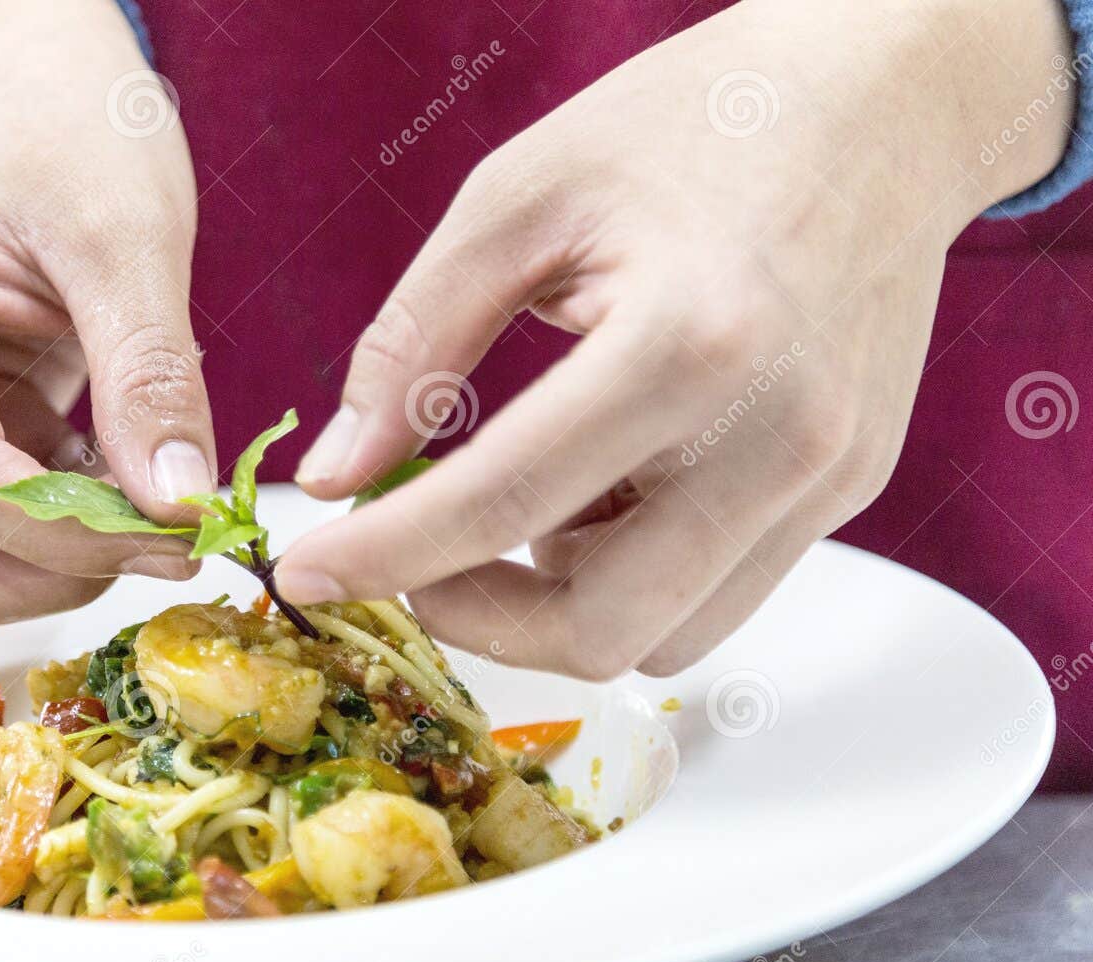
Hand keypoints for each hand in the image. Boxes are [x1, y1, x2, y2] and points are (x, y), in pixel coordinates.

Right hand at [0, 0, 212, 625]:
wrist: (34, 83)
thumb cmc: (63, 124)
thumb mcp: (125, 236)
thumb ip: (148, 376)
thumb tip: (176, 504)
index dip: (73, 537)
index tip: (179, 539)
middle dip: (46, 576)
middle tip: (160, 546)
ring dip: (50, 563)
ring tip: (147, 506)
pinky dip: (55, 531)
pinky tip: (121, 477)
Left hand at [279, 0, 1071, 677]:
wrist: (881, 100)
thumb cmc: (692, 124)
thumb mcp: (518, 200)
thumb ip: (415, 345)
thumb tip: (338, 471)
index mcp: (686, 340)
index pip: (503, 501)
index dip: (383, 556)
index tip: (306, 573)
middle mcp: (778, 434)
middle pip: (600, 627)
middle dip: (481, 616)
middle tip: (419, 560)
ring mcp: (827, 475)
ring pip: (664, 637)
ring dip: (562, 602)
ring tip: (529, 498)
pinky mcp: (850, 489)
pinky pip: (719, 593)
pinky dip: (635, 575)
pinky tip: (608, 489)